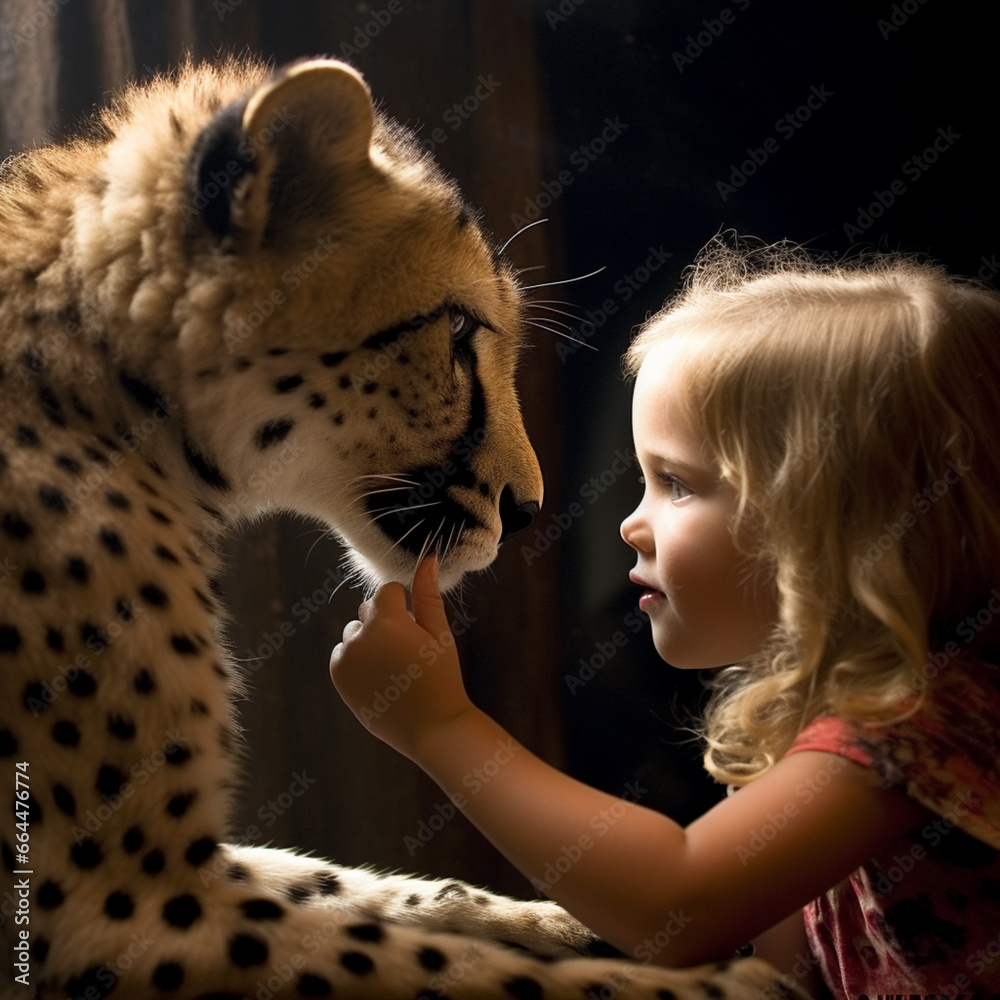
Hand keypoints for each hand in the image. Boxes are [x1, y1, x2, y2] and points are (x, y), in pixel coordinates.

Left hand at [329, 555, 474, 757]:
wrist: (431, 726)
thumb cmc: (441, 676)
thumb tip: (426, 557)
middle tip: (407, 652)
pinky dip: (356, 660)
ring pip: (354, 632)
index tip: (416, 630)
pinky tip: (379, 678)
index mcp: (387, 620)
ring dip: (369, 641)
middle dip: (385, 623)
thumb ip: (427, 594)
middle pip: (368, 610)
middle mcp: (360, 635)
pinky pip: (343, 654)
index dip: (405, 607)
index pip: (387, 592)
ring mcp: (346, 657)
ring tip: (393, 667)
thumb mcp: (439, 633)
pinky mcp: (338, 676)